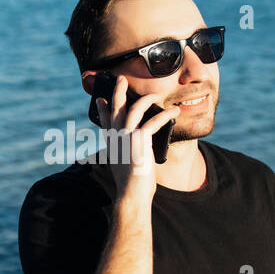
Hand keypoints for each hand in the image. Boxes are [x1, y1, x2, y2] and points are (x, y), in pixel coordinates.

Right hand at [94, 74, 178, 209]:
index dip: (102, 109)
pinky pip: (153, 121)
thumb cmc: (131, 184)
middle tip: (121, 79)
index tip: (101, 100)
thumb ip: (125, 152)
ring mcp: (126, 137)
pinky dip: (165, 114)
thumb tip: (134, 148)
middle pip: (116, 107)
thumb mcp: (124, 164)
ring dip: (147, 99)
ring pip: (134, 109)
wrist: (131, 194)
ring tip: (156, 94)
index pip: (104, 121)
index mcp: (111, 143)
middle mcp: (116, 137)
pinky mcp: (139, 140)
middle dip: (119, 91)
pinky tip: (173, 111)